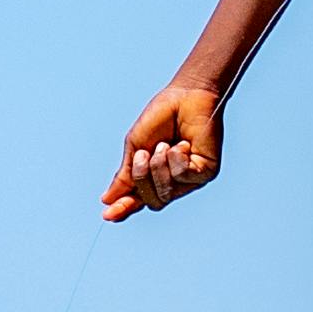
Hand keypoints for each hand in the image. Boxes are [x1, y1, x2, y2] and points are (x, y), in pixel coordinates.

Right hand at [103, 84, 222, 218]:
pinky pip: (182, 176)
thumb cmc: (161, 118)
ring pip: (167, 192)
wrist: (184, 96)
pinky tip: (183, 144)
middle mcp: (174, 183)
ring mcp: (191, 180)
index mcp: (155, 177)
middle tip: (143, 153)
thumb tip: (107, 199)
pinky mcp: (206, 172)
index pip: (139, 200)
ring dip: (159, 165)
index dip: (123, 209)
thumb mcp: (136, 146)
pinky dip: (176, 158)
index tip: (107, 214)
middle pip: (153, 200)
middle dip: (143, 177)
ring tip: (165, 144)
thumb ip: (126, 175)